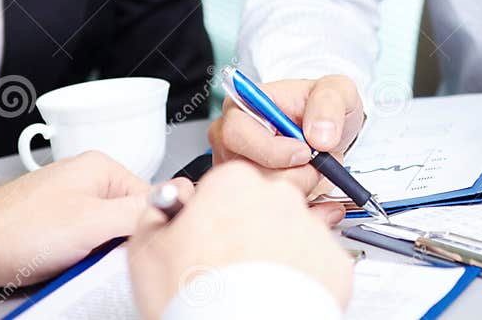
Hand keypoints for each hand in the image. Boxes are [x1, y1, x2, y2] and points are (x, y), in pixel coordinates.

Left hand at [0, 151, 149, 287]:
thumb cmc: (17, 230)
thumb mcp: (93, 222)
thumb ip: (140, 211)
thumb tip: (181, 196)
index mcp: (102, 168)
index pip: (151, 197)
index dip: (147, 225)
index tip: (134, 244)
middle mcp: (87, 180)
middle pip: (129, 216)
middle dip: (118, 241)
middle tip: (96, 252)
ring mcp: (71, 201)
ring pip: (108, 232)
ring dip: (98, 252)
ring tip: (75, 258)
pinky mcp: (58, 223)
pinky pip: (86, 241)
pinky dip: (80, 256)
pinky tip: (66, 261)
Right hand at [128, 161, 352, 319]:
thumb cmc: (198, 298)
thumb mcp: (147, 249)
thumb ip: (159, 213)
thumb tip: (170, 204)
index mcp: (234, 183)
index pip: (228, 185)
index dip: (216, 214)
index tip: (210, 236)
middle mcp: (279, 196)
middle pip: (265, 205)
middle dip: (251, 230)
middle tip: (232, 266)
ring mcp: (311, 226)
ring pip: (293, 233)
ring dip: (278, 253)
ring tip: (255, 286)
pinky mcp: (334, 259)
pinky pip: (318, 262)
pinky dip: (303, 277)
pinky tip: (280, 293)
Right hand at [207, 75, 362, 215]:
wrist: (331, 132)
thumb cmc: (324, 108)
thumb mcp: (337, 91)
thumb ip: (328, 105)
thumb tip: (319, 135)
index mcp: (244, 107)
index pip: (236, 133)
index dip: (270, 149)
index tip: (304, 153)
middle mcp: (232, 140)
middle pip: (243, 170)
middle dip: (290, 173)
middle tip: (317, 165)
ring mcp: (237, 171)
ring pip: (257, 195)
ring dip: (296, 189)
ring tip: (316, 173)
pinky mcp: (249, 195)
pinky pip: (269, 213)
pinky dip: (300, 208)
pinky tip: (318, 196)